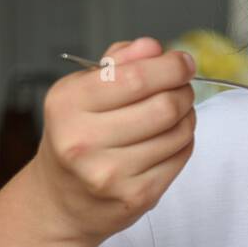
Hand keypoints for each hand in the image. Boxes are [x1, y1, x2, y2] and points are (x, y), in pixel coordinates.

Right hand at [30, 36, 197, 242]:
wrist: (61, 199)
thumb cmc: (75, 135)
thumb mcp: (81, 89)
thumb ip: (119, 61)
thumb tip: (152, 47)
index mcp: (68, 105)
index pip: (136, 78)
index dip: (170, 66)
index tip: (183, 62)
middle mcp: (84, 142)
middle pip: (164, 106)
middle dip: (183, 91)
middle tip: (182, 88)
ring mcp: (111, 174)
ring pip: (178, 132)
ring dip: (187, 116)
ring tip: (173, 113)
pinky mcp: (137, 196)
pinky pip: (181, 157)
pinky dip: (184, 142)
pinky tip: (167, 139)